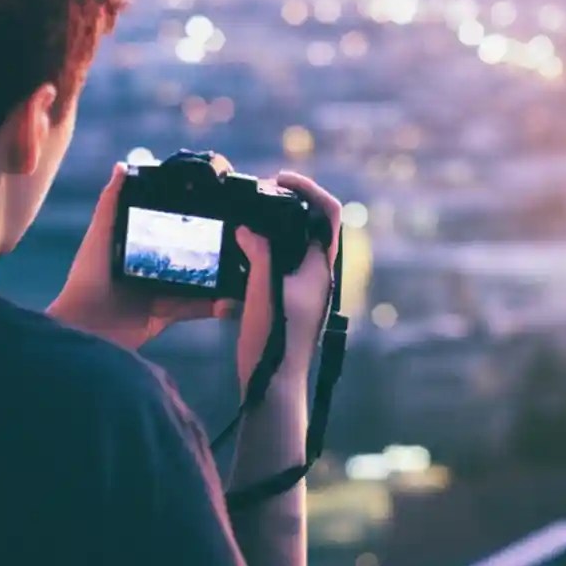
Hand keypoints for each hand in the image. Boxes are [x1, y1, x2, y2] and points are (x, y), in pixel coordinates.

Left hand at [47, 161, 232, 350]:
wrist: (83, 327)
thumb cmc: (86, 277)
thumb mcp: (100, 235)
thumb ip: (110, 202)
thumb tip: (122, 165)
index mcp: (139, 246)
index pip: (170, 227)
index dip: (191, 219)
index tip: (216, 205)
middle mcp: (153, 267)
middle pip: (191, 253)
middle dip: (214, 248)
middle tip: (238, 237)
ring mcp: (162, 291)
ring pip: (201, 282)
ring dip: (222, 278)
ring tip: (243, 267)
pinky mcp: (167, 315)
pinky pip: (197, 309)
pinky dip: (216, 307)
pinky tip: (232, 302)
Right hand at [233, 172, 342, 392]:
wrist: (273, 387)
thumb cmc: (276, 341)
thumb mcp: (264, 290)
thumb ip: (258, 253)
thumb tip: (246, 229)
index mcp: (322, 268)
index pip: (328, 213)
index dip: (307, 188)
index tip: (279, 179)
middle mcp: (319, 276)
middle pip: (311, 225)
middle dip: (285, 206)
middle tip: (257, 197)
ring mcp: (305, 290)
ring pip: (293, 246)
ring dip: (270, 231)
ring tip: (244, 225)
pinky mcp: (289, 302)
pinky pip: (279, 267)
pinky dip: (260, 256)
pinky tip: (238, 261)